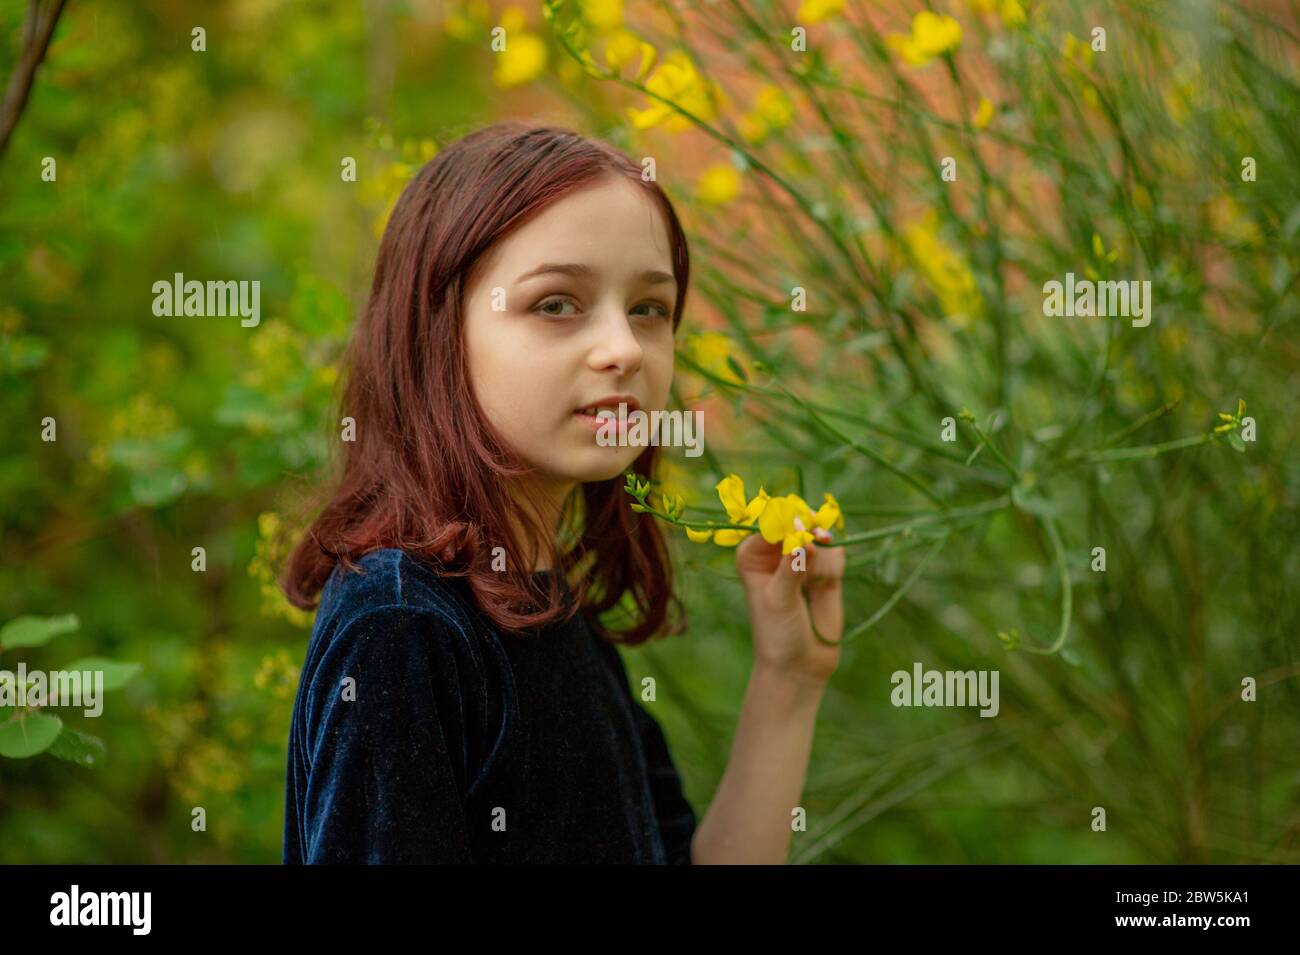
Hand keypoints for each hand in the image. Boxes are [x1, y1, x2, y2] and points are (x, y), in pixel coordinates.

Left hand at [734, 527, 845, 686]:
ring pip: (816, 536)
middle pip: (795, 524)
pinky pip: (833, 555)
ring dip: (823, 540)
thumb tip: (806, 540)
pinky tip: (828, 579)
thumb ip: (791, 568)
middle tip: (819, 534)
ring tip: (826, 543)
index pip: (768, 527)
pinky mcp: (826, 574)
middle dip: (808, 524)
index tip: (800, 526)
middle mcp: (776, 554)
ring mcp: (802, 562)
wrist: (799, 665)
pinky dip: (834, 560)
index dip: (784, 522)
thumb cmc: (777, 632)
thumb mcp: (779, 598)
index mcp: (753, 555)